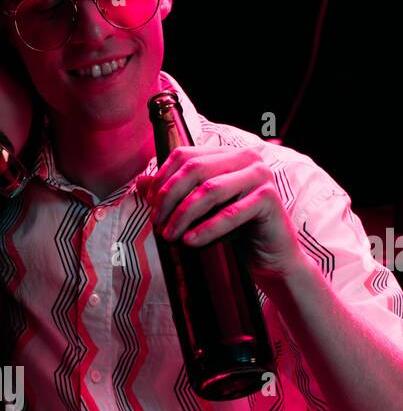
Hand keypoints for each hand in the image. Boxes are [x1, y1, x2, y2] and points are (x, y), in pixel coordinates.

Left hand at [142, 145, 306, 289]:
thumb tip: (141, 181)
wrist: (269, 256)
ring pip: (210, 190)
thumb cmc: (233, 231)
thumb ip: (174, 193)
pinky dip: (207, 229)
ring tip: (170, 236)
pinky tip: (190, 242)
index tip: (151, 207)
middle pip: (194, 169)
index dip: (162, 180)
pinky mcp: (269, 198)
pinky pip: (230, 213)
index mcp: (227, 154)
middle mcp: (246, 158)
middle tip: (157, 224)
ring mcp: (260, 175)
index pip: (184, 155)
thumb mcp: (199, 210)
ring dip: (183, 215)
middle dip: (169, 198)